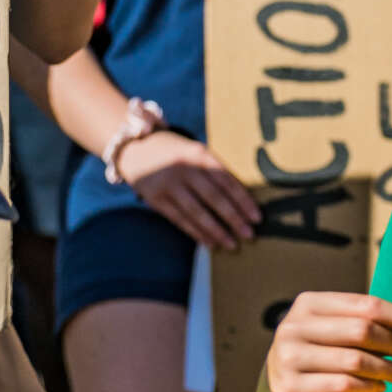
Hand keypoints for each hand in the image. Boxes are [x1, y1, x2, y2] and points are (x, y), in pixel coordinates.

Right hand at [119, 130, 262, 247]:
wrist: (134, 147)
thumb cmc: (177, 154)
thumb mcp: (196, 153)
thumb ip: (215, 171)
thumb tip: (244, 202)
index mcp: (199, 155)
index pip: (226, 180)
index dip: (243, 200)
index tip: (257, 218)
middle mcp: (184, 168)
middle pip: (214, 197)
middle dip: (234, 218)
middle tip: (250, 235)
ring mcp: (167, 183)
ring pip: (196, 211)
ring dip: (216, 231)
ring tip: (232, 245)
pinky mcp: (154, 198)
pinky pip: (179, 219)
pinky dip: (196, 232)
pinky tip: (210, 243)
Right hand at [259, 291, 391, 391]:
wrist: (282, 390)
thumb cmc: (323, 352)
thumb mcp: (336, 330)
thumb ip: (368, 323)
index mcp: (309, 303)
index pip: (366, 305)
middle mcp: (292, 326)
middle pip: (362, 331)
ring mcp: (287, 357)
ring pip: (355, 361)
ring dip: (390, 369)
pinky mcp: (290, 387)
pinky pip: (343, 385)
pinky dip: (369, 387)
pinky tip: (381, 388)